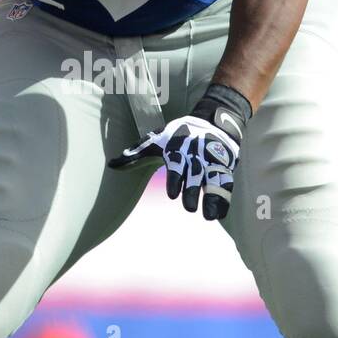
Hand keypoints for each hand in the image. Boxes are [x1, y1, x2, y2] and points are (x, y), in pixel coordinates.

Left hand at [109, 85, 249, 220]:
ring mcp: (213, 162)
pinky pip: (226, 184)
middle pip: (195, 174)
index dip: (175, 178)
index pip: (177, 164)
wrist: (213, 121)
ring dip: (212, 198)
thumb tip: (111, 164)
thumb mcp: (158, 140)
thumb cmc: (179, 135)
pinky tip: (220, 214)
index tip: (172, 195)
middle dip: (192, 190)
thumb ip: (136, 154)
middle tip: (188, 207)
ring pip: (213, 180)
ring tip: (208, 216)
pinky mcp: (225, 168)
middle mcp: (196, 156)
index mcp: (179, 149)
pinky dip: (224, 199)